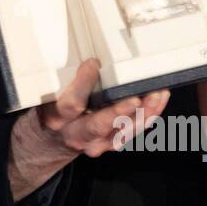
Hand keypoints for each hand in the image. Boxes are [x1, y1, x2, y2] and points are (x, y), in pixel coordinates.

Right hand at [9, 56, 169, 200]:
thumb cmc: (51, 110)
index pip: (70, 104)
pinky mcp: (111, 145)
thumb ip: (66, 82)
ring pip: (122, 131)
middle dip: (119, 112)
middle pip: (99, 125)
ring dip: (143, 114)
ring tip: (158, 94)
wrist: (50, 142)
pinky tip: (158, 102)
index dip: (83, 84)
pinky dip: (147, 117)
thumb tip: (92, 61)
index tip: (93, 63)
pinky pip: (132, 132)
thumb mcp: (48, 95)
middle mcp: (76, 135)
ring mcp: (96, 143)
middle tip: (136, 98)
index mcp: (57, 119)